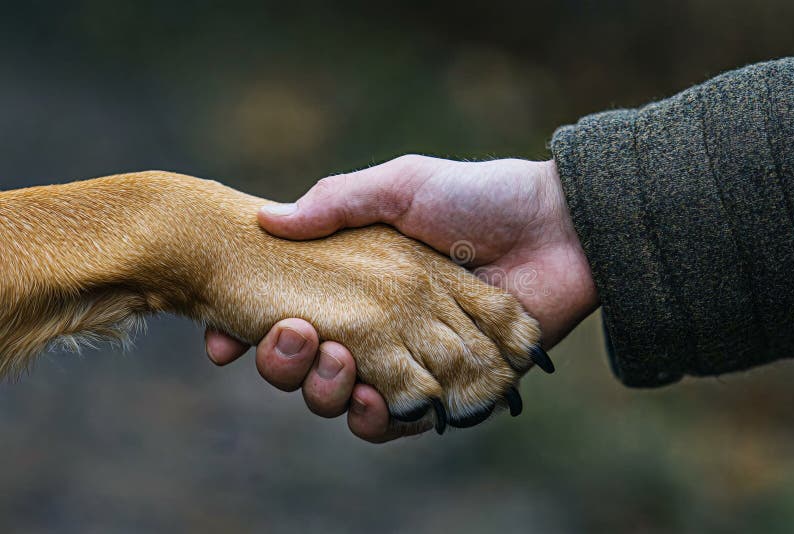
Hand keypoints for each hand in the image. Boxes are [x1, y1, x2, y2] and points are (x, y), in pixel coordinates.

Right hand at [206, 155, 597, 441]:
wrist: (560, 227)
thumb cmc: (481, 196)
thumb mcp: (401, 185)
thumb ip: (336, 202)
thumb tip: (263, 220)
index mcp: (360, 283)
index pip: (290, 315)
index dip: (249, 331)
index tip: (221, 336)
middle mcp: (378, 327)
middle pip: (308, 366)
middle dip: (283, 365)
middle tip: (291, 337)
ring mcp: (413, 360)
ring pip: (345, 401)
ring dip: (324, 393)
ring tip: (335, 363)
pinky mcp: (452, 389)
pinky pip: (402, 422)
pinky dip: (381, 420)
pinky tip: (377, 400)